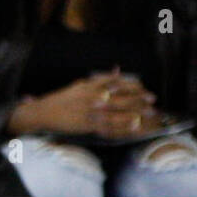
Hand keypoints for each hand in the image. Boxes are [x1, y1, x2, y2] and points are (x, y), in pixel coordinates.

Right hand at [26, 71, 156, 137]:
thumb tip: (117, 70)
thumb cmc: (63, 99)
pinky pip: (109, 126)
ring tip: (149, 113)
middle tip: (152, 99)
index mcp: (88, 87)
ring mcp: (89, 112)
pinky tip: (134, 126)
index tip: (143, 87)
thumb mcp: (79, 85)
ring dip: (134, 113)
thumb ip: (99, 79)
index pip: (113, 84)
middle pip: (118, 98)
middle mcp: (90, 98)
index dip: (130, 86)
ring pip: (117, 112)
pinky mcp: (88, 125)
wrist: (45, 112)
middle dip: (137, 99)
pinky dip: (122, 127)